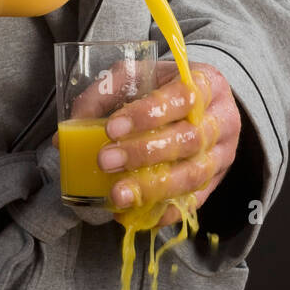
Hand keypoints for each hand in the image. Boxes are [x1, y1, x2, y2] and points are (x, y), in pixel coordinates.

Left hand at [98, 62, 241, 225]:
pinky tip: (137, 213)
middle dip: (144, 153)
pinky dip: (165, 210)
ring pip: (194, 174)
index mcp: (206, 83)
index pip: (182, 97)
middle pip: (189, 139)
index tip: (112, 128)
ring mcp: (223, 153)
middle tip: (105, 161)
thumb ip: (104, 95)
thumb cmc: (165, 87)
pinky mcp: (217, 180)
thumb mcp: (137, 76)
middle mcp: (222, 118)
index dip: (147, 114)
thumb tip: (66, 134)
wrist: (206, 103)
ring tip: (118, 194)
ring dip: (153, 187)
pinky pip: (195, 201)